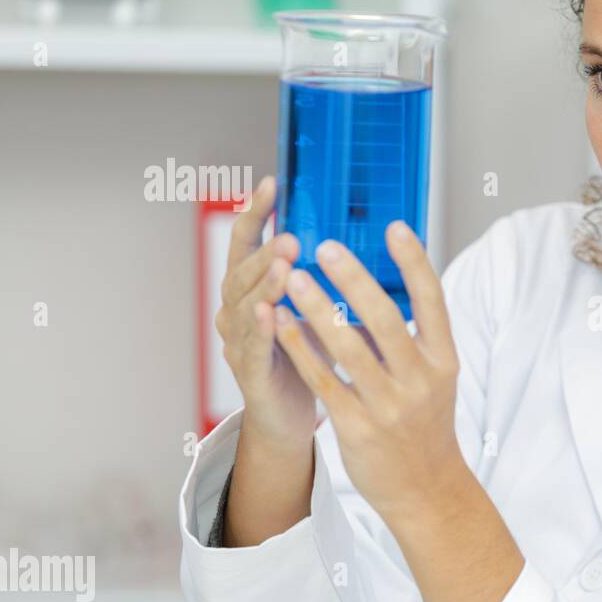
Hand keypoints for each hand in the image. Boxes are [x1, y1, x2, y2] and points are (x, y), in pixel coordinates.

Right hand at [215, 174, 320, 445]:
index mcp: (252, 290)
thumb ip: (327, 274)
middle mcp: (237, 312)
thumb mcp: (319, 307)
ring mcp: (239, 343)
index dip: (256, 213)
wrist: (291, 417)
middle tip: (290, 236)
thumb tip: (364, 232)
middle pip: (242, 273)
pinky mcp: (250, 375)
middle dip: (264, 252)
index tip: (272, 183)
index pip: (247, 243)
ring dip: (263, 285)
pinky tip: (269, 313)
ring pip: (243, 308)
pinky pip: (252, 349)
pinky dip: (260, 330)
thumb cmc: (308, 357)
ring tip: (281, 266)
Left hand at [272, 220, 465, 524]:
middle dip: (352, 278)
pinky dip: (299, 347)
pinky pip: (323, 378)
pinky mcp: (357, 426)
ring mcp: (388, 404)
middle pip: (384, 318)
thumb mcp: (434, 378)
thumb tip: (377, 288)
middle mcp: (420, 379)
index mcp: (443, 360)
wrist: (425, 488)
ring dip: (316, 307)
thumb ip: (412, 338)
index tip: (395, 227)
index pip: (432, 301)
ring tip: (292, 276)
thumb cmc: (424, 424)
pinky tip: (279, 323)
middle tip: (323, 246)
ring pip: (348, 346)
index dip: (415, 262)